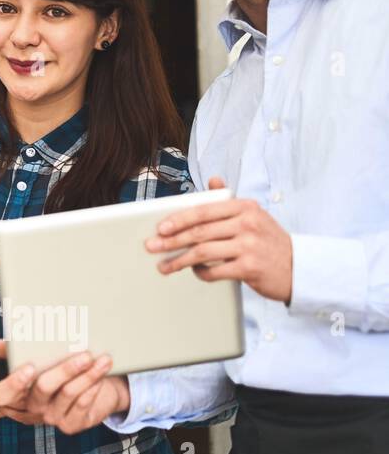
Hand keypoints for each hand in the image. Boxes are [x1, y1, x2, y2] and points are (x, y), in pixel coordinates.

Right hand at [0, 343, 129, 434]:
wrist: (91, 390)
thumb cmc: (58, 370)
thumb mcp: (37, 358)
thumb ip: (14, 352)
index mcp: (17, 393)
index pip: (5, 394)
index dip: (15, 382)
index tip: (29, 366)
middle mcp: (32, 407)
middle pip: (43, 388)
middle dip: (65, 369)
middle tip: (84, 355)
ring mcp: (52, 417)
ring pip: (68, 393)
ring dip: (88, 374)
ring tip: (101, 360)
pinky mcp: (71, 425)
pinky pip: (82, 404)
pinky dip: (93, 387)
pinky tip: (101, 375)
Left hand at [145, 175, 293, 302]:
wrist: (301, 268)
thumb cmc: (269, 241)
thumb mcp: (253, 215)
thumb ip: (229, 200)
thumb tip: (214, 180)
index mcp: (245, 207)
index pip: (203, 210)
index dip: (178, 219)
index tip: (160, 228)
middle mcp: (248, 223)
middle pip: (199, 231)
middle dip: (171, 240)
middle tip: (152, 247)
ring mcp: (250, 246)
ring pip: (203, 252)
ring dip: (179, 260)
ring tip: (164, 266)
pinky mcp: (251, 268)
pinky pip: (215, 271)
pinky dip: (201, 273)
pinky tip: (195, 272)